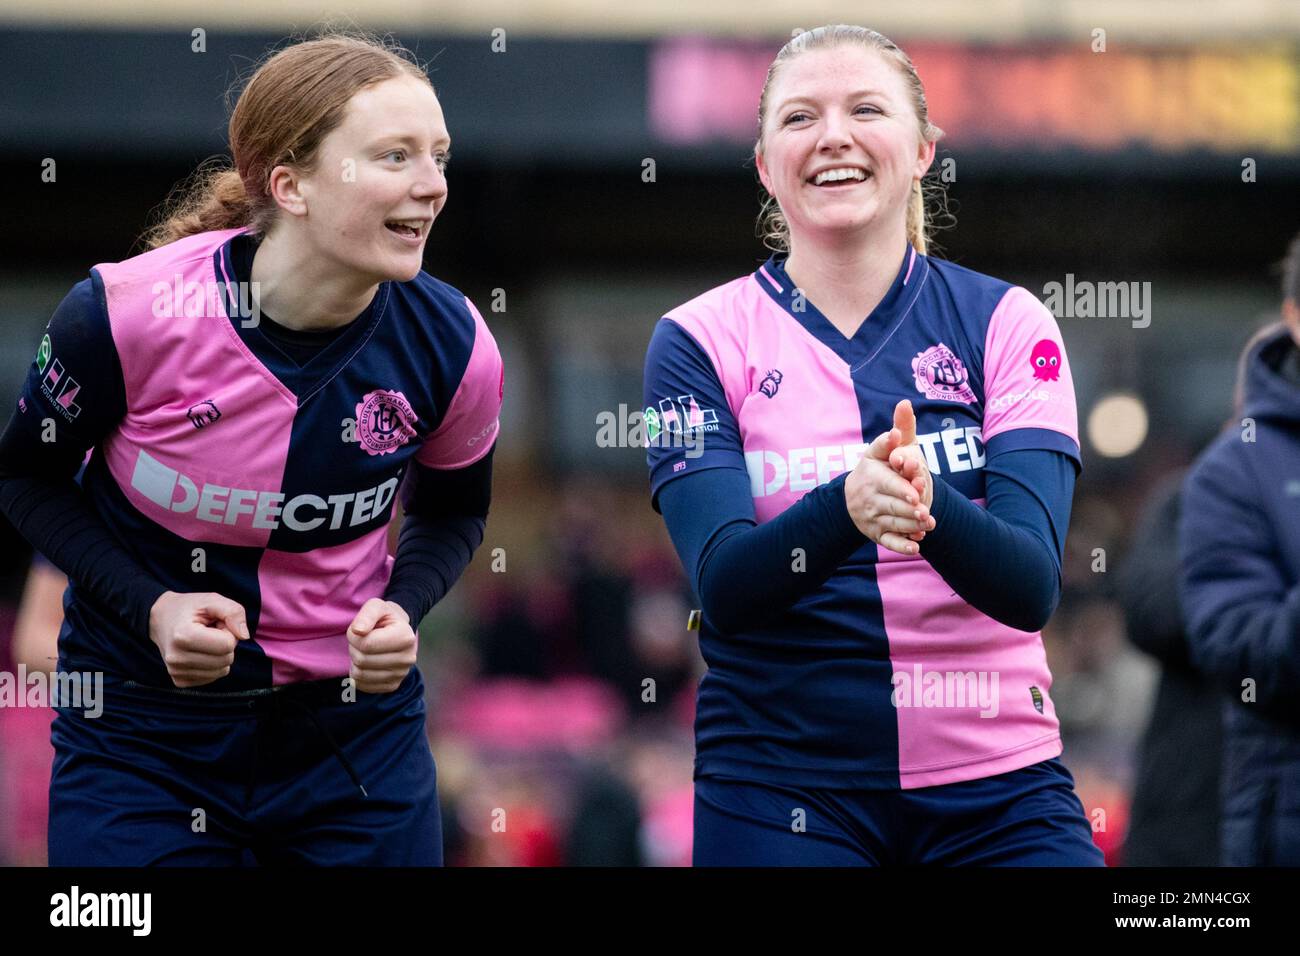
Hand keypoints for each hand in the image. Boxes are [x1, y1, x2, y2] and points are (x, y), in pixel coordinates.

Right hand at [148, 591, 249, 687]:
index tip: (214, 624)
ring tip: (204, 641)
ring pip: (222, 671)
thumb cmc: (189, 608)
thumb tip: (244, 636)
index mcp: (183, 636)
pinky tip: (199, 652)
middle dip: (225, 643)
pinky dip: (212, 665)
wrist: (160, 619)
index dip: (228, 631)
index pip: (227, 645)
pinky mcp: (179, 681)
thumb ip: (233, 612)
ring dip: (219, 654)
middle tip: (210, 632)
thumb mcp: (212, 600)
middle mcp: (177, 659)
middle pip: (226, 660)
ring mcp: (176, 672)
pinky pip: (212, 677)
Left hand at [346, 598, 416, 693]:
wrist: (397, 630)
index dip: (353, 636)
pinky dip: (357, 674)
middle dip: (354, 648)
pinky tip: (366, 663)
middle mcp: (407, 659)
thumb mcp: (376, 606)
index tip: (359, 629)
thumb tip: (358, 631)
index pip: (366, 644)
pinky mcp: (392, 686)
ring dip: (355, 661)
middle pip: (362, 660)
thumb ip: (366, 615)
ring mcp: (401, 674)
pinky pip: (361, 685)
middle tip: (362, 640)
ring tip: (365, 650)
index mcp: (406, 637)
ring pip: (359, 674)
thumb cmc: (384, 617)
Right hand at [844, 400, 935, 554]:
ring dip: (910, 526)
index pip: (887, 483)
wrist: (852, 498)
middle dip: (909, 510)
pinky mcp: (876, 534)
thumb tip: (905, 404)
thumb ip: (897, 429)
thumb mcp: (881, 449)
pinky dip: (902, 547)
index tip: (916, 492)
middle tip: (925, 512)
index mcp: (871, 476)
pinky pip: (888, 543)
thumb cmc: (876, 469)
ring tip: (927, 525)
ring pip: (893, 524)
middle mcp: (869, 498)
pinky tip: (916, 548)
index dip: (902, 488)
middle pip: (892, 505)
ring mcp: (872, 518)